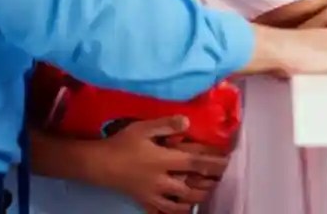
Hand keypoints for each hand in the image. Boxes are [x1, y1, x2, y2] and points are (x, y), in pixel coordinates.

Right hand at [95, 116, 228, 213]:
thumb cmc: (121, 143)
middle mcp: (161, 181)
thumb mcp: (143, 128)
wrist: (97, 164)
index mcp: (164, 161)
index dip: (214, 163)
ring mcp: (152, 194)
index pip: (196, 163)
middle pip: (191, 189)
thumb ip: (166, 124)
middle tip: (220, 180)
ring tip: (206, 194)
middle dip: (208, 186)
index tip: (228, 162)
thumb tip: (188, 122)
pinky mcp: (143, 202)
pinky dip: (175, 211)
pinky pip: (162, 211)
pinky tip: (182, 209)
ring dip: (195, 200)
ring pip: (179, 204)